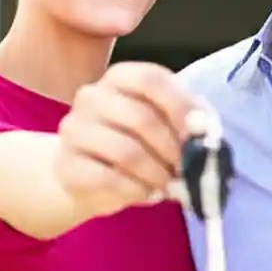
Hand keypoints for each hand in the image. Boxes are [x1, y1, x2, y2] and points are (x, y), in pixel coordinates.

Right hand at [56, 61, 196, 218]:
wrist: (86, 175)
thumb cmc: (133, 144)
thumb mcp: (163, 124)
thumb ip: (186, 121)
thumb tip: (204, 130)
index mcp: (119, 78)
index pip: (151, 80)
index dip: (180, 106)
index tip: (199, 133)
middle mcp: (92, 97)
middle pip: (141, 117)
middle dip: (172, 149)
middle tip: (186, 169)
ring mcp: (75, 129)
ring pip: (126, 152)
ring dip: (157, 174)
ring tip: (167, 185)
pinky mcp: (67, 165)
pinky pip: (109, 179)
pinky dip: (136, 190)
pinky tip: (146, 193)